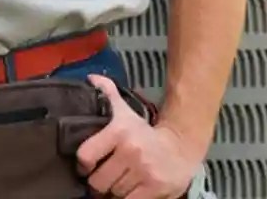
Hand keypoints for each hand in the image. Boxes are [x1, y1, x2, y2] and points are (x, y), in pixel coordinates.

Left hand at [76, 75, 201, 197]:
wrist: (182, 147)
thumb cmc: (147, 133)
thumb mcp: (128, 113)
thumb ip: (109, 95)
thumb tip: (92, 78)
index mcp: (120, 131)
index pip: (85, 155)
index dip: (84, 165)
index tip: (88, 167)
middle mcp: (131, 150)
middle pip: (97, 182)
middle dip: (101, 182)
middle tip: (108, 177)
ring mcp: (143, 171)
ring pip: (112, 194)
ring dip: (115, 191)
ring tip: (123, 181)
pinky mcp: (154, 189)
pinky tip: (132, 191)